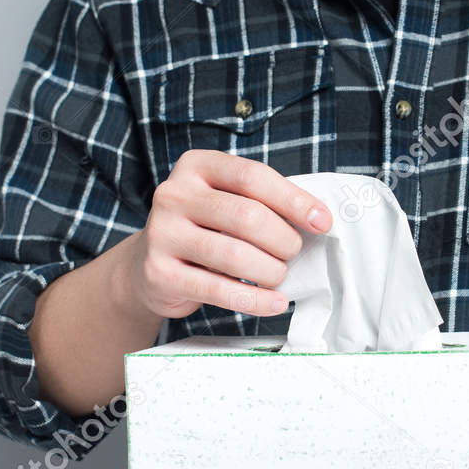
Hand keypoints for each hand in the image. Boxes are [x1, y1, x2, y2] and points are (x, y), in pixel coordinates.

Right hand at [124, 149, 331, 319]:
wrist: (146, 263)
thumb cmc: (203, 228)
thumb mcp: (225, 200)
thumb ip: (262, 201)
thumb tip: (317, 220)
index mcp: (196, 165)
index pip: (252, 176)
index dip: (293, 200)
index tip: (322, 222)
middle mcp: (174, 194)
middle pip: (246, 216)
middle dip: (283, 240)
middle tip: (293, 253)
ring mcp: (162, 233)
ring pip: (233, 254)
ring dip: (270, 271)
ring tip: (279, 276)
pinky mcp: (159, 273)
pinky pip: (218, 290)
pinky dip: (254, 300)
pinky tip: (275, 303)